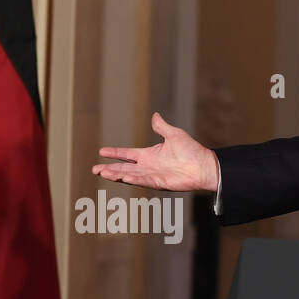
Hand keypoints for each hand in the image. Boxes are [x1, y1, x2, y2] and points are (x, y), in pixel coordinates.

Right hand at [92, 113, 219, 192]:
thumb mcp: (174, 134)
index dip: (115, 153)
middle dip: (109, 169)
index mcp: (149, 155)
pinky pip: (142, 181)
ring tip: (102, 173)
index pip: (127, 154)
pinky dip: (132, 179)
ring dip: (115, 174)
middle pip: (124, 168)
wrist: (203, 165)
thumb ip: (161, 127)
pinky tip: (121, 177)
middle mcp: (148, 166)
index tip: (102, 151)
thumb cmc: (191, 150)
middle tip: (95, 169)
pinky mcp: (159, 183)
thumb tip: (155, 115)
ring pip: (129, 175)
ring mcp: (152, 175)